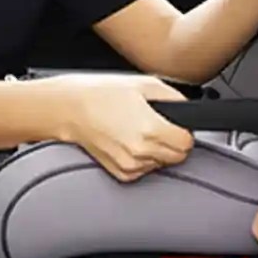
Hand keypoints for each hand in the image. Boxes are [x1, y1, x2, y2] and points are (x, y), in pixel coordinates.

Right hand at [59, 75, 194, 182]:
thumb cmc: (102, 94)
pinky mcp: (121, 173)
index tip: (175, 125)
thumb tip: (187, 109)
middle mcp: (141, 151)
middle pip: (178, 156)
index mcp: (150, 129)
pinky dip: (143, 158)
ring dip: (157, 150)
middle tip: (158, 126)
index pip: (187, 143)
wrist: (71, 109)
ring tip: (138, 130)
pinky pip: (145, 170)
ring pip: (162, 163)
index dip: (184, 131)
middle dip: (173, 142)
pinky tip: (129, 141)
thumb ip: (173, 97)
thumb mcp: (144, 84)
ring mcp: (130, 165)